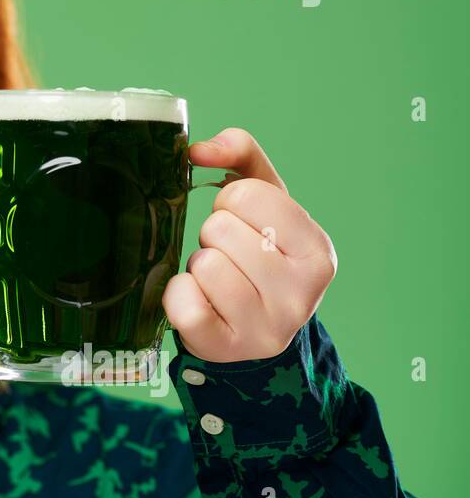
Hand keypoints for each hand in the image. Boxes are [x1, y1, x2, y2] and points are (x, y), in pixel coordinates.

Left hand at [161, 128, 337, 363]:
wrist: (252, 327)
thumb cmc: (257, 253)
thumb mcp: (263, 201)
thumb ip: (240, 154)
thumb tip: (197, 150)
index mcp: (318, 251)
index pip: (248, 195)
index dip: (231, 203)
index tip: (244, 225)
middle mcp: (303, 293)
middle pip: (221, 228)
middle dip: (214, 236)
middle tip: (229, 257)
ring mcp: (267, 326)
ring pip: (204, 264)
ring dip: (199, 266)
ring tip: (218, 280)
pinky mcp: (227, 347)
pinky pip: (184, 303)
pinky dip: (178, 294)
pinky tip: (199, 300)